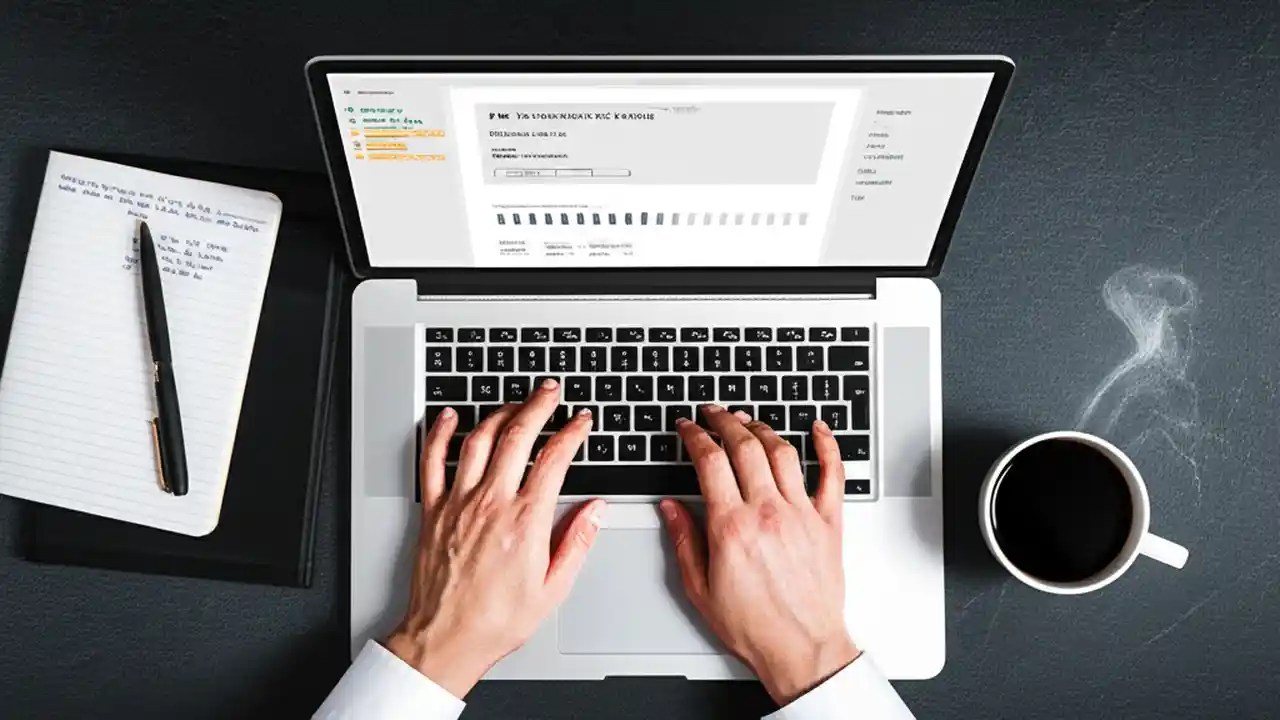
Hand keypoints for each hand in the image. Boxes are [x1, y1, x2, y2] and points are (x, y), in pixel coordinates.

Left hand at [384, 380, 604, 697]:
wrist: (447, 639)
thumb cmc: (496, 621)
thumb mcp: (553, 588)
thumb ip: (577, 543)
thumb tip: (596, 511)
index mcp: (526, 522)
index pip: (555, 459)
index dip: (572, 433)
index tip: (581, 421)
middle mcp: (492, 504)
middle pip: (518, 436)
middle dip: (539, 406)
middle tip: (550, 392)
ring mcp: (459, 503)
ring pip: (479, 440)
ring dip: (500, 413)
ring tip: (515, 403)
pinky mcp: (434, 511)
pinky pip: (433, 461)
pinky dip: (441, 433)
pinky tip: (451, 417)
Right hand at [662, 405, 857, 705]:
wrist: (802, 649)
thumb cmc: (754, 626)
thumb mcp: (700, 588)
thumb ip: (683, 541)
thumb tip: (670, 508)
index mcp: (731, 527)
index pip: (709, 462)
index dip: (695, 436)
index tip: (688, 428)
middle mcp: (767, 513)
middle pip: (745, 446)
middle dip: (725, 421)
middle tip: (714, 413)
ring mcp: (801, 514)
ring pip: (782, 452)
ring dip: (762, 429)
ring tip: (749, 421)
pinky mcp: (828, 523)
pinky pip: (832, 474)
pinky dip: (827, 446)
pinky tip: (819, 429)